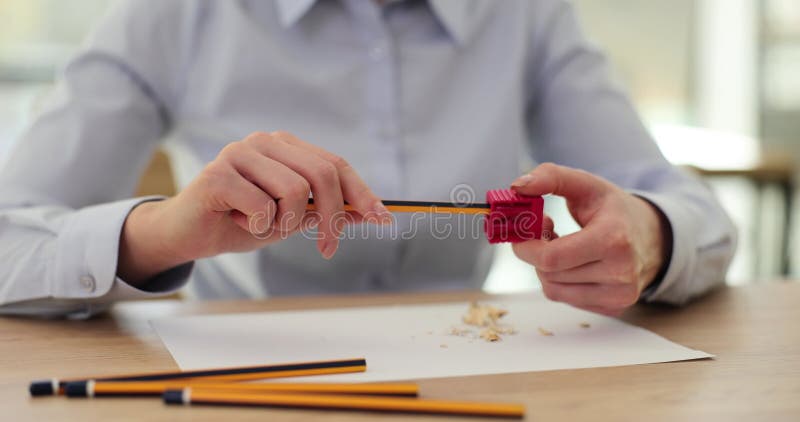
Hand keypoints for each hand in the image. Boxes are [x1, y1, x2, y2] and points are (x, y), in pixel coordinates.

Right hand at [118, 131, 391, 284]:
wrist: (188, 235)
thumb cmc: (240, 222)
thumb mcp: (289, 220)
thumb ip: (321, 212)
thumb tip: (367, 213)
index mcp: (284, 146)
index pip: (334, 163)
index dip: (362, 192)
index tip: (382, 220)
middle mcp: (264, 141)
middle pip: (322, 173)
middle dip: (333, 216)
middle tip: (328, 248)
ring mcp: (240, 152)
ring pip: (294, 191)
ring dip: (284, 223)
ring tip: (261, 227)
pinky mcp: (219, 173)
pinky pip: (262, 207)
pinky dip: (258, 227)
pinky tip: (237, 222)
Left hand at [510, 163, 671, 315]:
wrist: (651, 236)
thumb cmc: (613, 209)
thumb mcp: (586, 183)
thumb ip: (551, 177)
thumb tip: (517, 187)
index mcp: (614, 239)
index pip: (552, 258)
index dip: (526, 247)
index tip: (522, 231)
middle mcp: (621, 273)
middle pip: (549, 273)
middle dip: (536, 252)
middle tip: (546, 230)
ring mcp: (619, 295)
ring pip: (553, 290)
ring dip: (546, 268)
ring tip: (561, 245)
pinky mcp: (614, 308)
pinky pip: (565, 299)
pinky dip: (559, 280)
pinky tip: (572, 263)